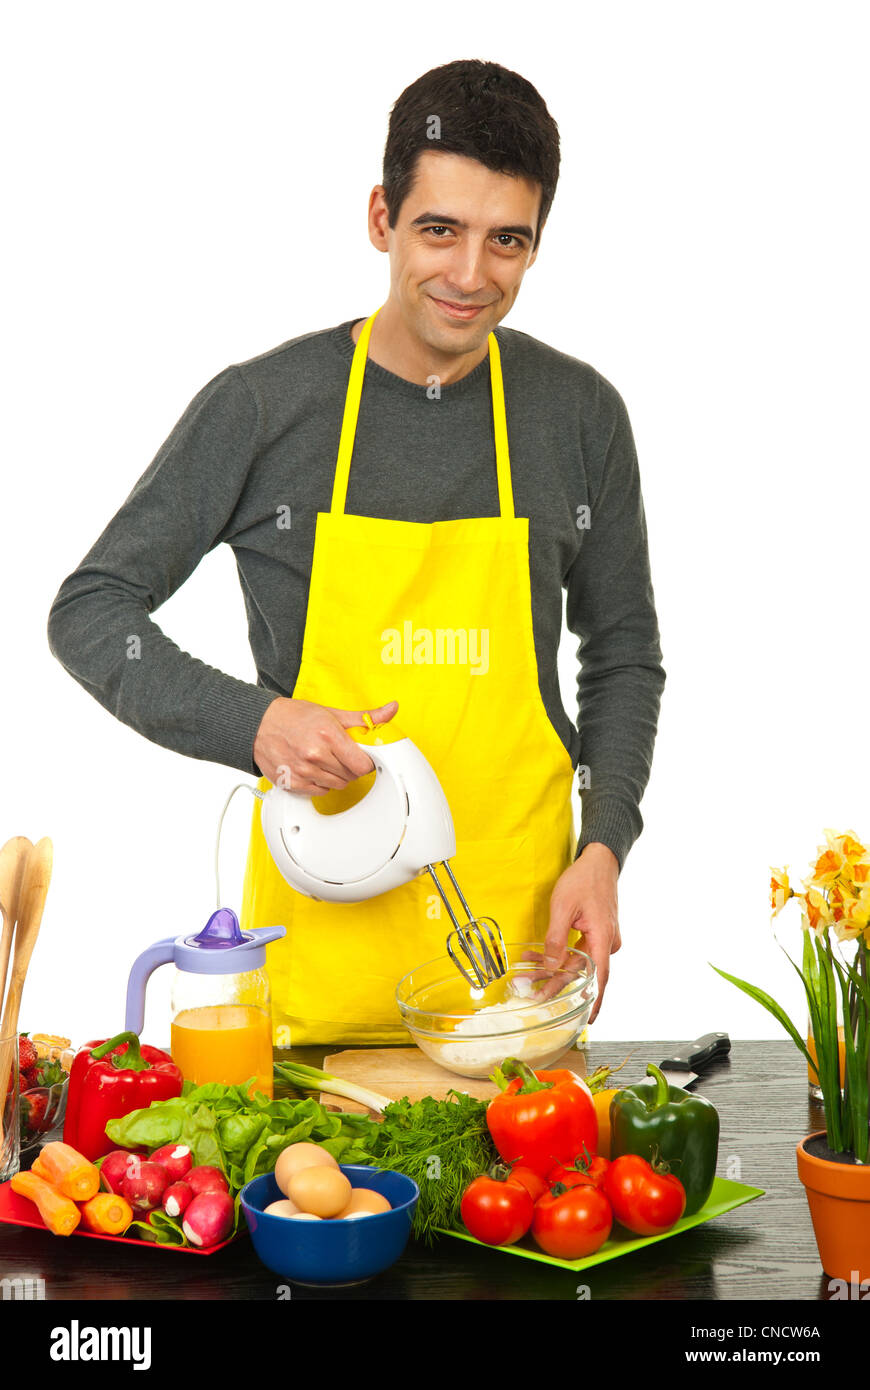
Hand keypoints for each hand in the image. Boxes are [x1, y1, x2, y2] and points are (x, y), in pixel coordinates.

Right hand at [252, 698, 398, 793]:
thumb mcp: (331, 713)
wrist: (259, 724)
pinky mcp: (293, 783)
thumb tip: (391, 710)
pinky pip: (320, 792)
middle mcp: (315, 755)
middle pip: (351, 775)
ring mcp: (303, 771)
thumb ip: (364, 717)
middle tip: (340, 754)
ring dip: (337, 775)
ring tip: (326, 760)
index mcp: (328, 735)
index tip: (361, 755)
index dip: (366, 761)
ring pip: (338, 785)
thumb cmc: (294, 716)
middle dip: (351, 766)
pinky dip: (321, 783)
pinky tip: (314, 769)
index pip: (363, 764)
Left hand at [544, 842, 620, 1023]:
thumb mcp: (563, 907)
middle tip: (534, 995)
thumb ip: (556, 939)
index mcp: (603, 938)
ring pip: (577, 962)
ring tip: (527, 975)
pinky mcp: (596, 933)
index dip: (592, 1001)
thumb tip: (550, 965)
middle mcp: (607, 943)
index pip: (599, 978)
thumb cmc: (585, 880)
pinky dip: (560, 955)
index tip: (586, 1019)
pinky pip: (578, 951)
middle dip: (557, 984)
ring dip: (554, 968)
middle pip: (582, 972)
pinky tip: (539, 957)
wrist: (599, 860)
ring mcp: (603, 938)